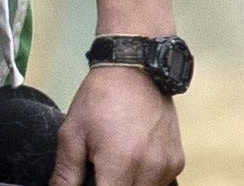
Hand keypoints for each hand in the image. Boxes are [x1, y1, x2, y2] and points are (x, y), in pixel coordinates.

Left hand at [55, 65, 183, 185]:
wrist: (136, 69)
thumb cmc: (101, 98)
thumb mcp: (72, 133)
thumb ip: (66, 172)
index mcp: (119, 164)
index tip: (93, 179)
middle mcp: (149, 170)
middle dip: (113, 185)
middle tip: (101, 170)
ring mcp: (166, 167)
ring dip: (129, 184)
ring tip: (117, 161)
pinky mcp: (177, 162)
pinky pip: (160, 182)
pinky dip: (146, 178)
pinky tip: (134, 157)